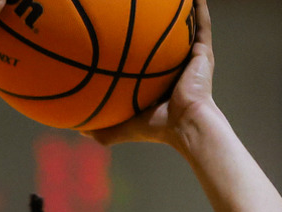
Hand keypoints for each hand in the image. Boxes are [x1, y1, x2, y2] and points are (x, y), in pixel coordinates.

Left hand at [90, 0, 216, 147]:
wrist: (185, 125)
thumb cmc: (157, 128)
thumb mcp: (123, 126)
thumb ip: (102, 128)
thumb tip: (79, 131)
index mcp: (159, 82)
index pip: (146, 60)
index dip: (136, 48)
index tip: (120, 35)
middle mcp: (175, 67)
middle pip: (164, 40)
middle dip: (156, 25)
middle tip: (143, 10)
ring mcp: (190, 58)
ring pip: (185, 27)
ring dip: (180, 11)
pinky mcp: (202, 52)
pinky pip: (201, 23)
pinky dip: (198, 7)